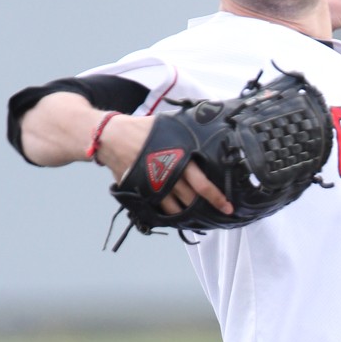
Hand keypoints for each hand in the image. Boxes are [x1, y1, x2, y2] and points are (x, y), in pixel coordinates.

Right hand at [99, 115, 232, 215]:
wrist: (113, 136)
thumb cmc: (143, 129)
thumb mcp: (170, 127)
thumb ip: (188, 136)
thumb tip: (208, 129)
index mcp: (179, 159)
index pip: (202, 184)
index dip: (216, 197)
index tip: (227, 207)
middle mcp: (168, 175)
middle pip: (191, 200)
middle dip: (204, 207)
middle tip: (214, 212)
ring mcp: (155, 186)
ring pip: (176, 208)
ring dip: (187, 213)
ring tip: (196, 214)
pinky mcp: (143, 191)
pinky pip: (159, 208)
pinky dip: (170, 213)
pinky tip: (177, 213)